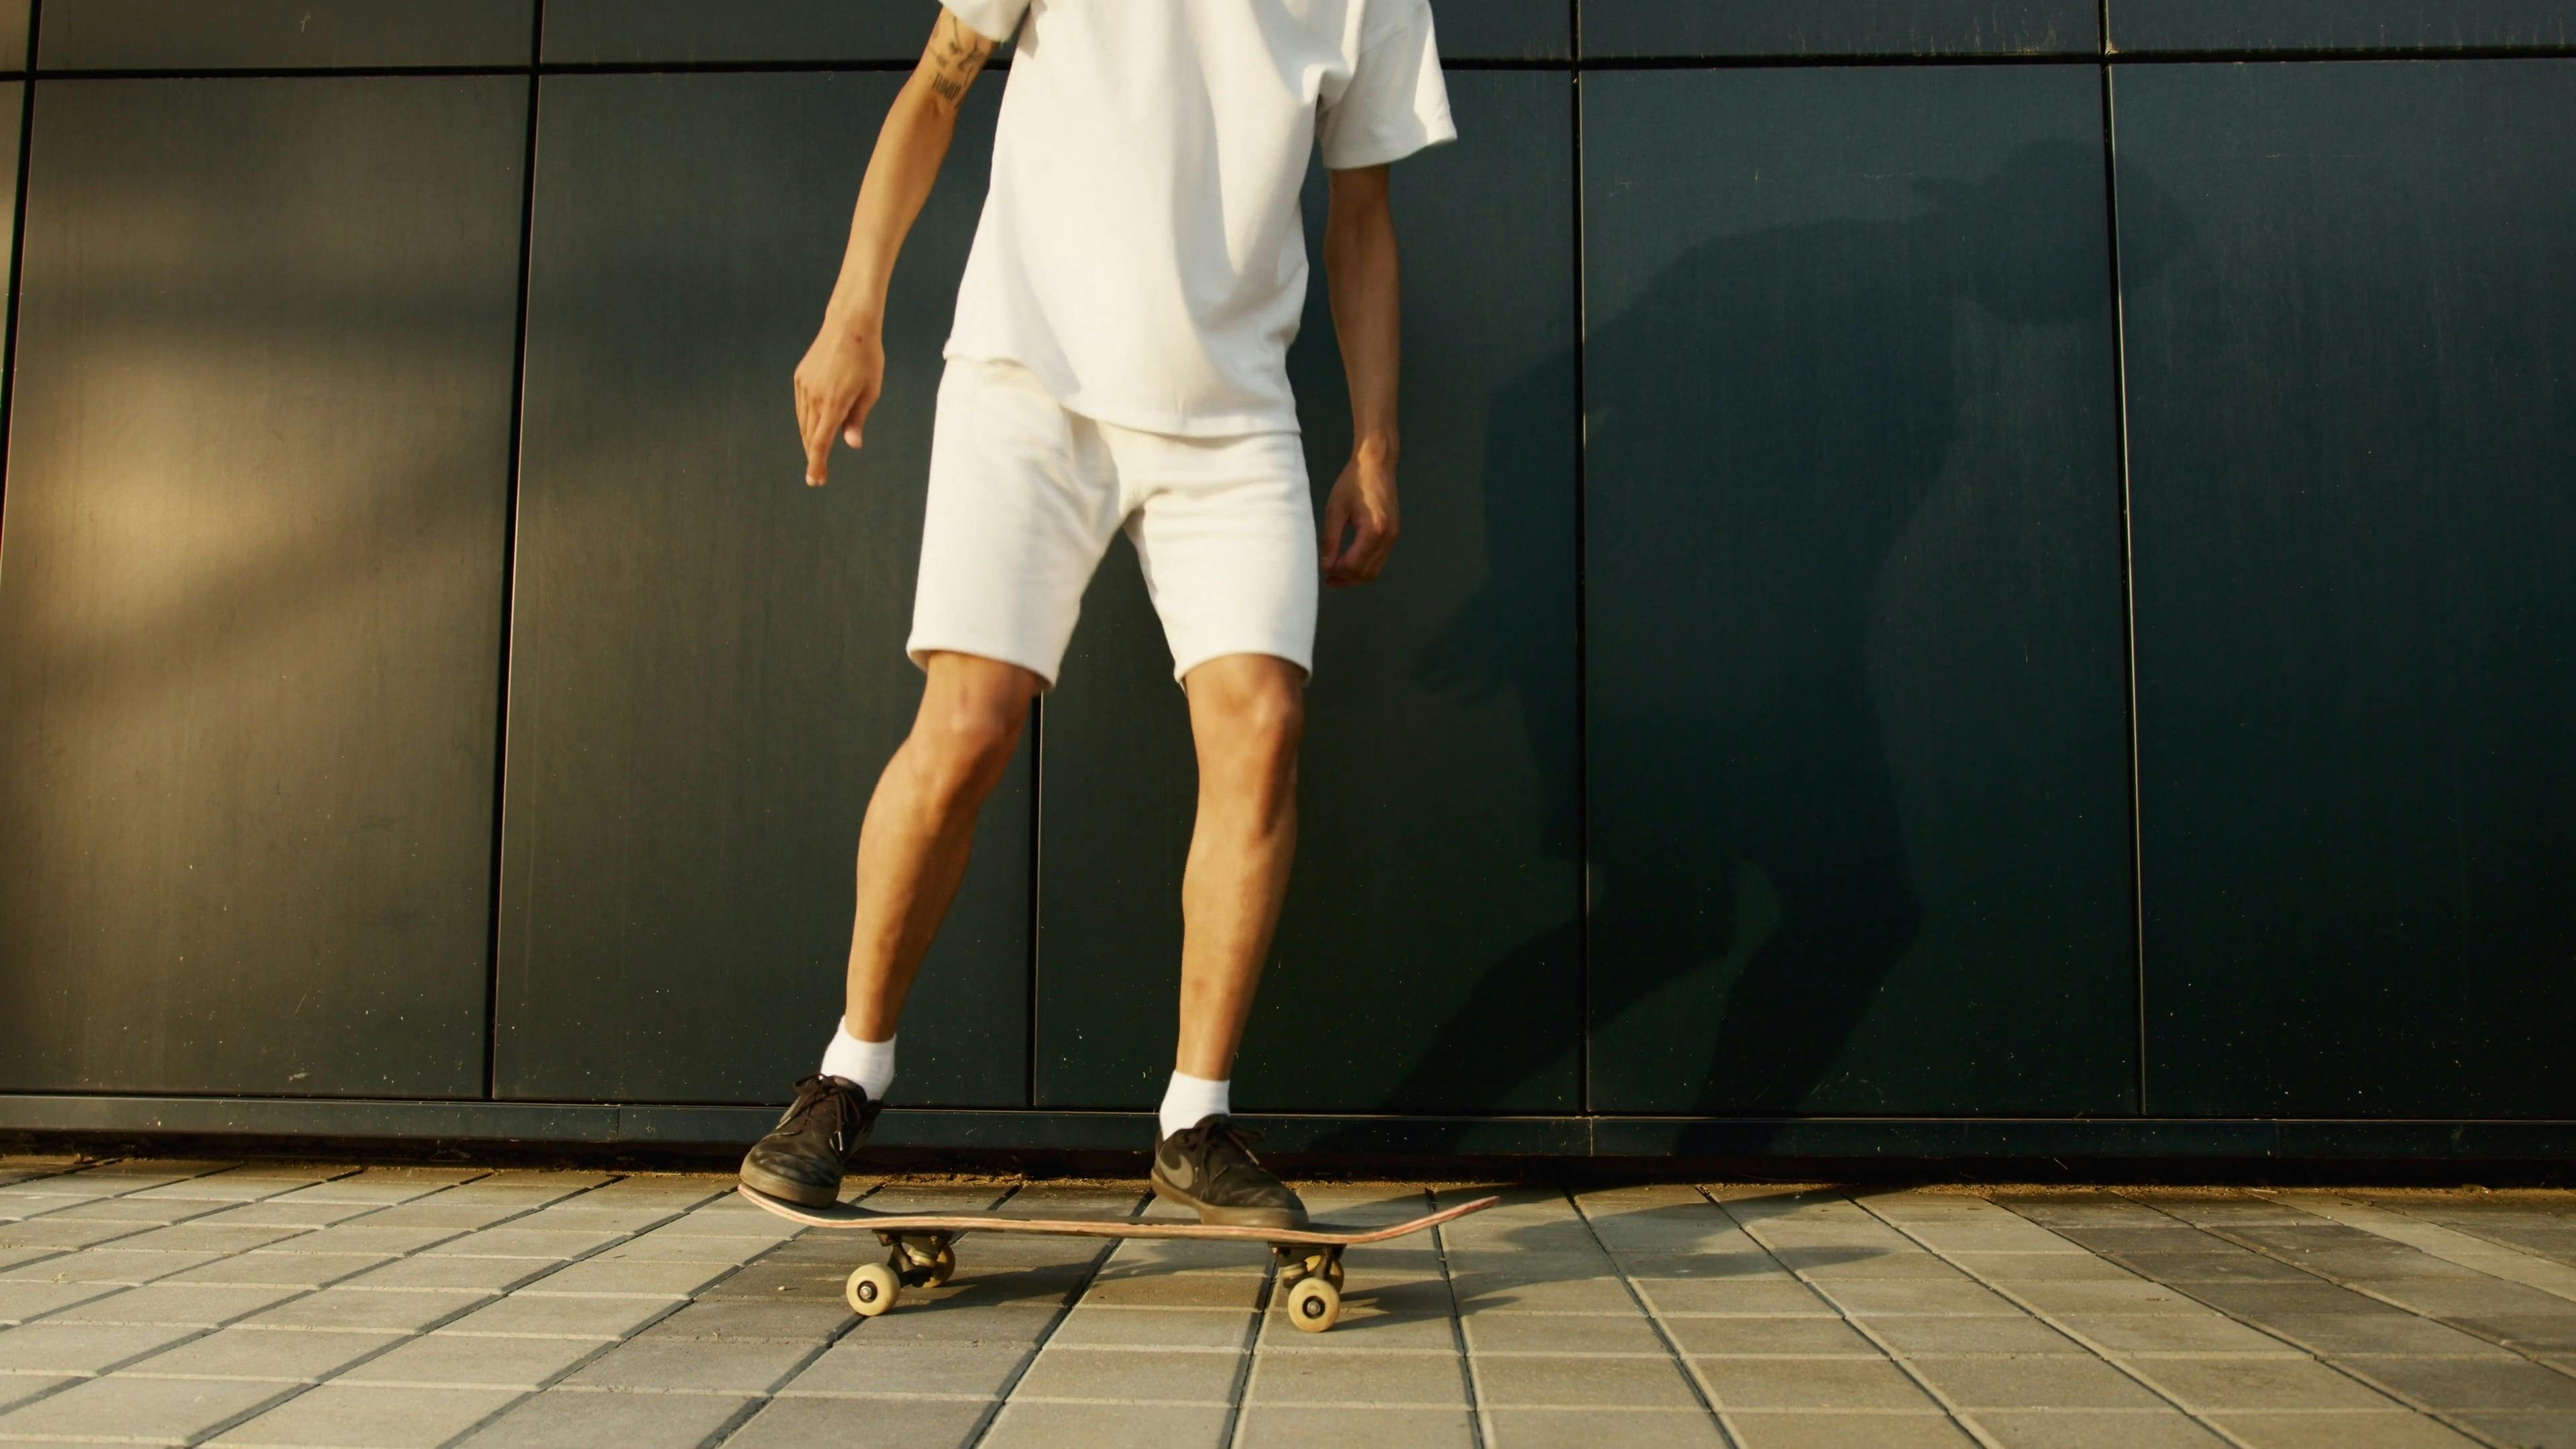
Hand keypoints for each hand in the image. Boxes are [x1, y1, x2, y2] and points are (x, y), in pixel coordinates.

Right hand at [793, 316, 885, 485]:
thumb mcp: (870, 392)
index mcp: (834, 403)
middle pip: (810, 435)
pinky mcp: (800, 377)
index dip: (817, 464)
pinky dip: (807, 419)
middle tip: (819, 475)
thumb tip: (851, 445)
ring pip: (804, 421)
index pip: (820, 442)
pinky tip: (814, 425)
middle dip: (814, 456)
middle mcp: (814, 396)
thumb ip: (857, 420)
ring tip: (817, 453)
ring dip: (809, 439)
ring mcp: (804, 386)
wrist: (849, 325)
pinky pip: (801, 406)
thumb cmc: (867, 359)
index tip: (815, 480)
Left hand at [1318, 444, 1399, 586]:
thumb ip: (1330, 539)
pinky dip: (1364, 566)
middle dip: (1346, 580)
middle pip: (1367, 573)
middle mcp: (1387, 537)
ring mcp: (1393, 536)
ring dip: (1356, 576)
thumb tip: (1326, 566)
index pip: (1353, 564)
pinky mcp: (1394, 533)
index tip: (1322, 570)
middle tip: (1328, 580)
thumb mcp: (1335, 509)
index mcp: (1373, 530)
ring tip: (1336, 575)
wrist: (1377, 463)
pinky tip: (1349, 563)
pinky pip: (1379, 559)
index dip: (1336, 571)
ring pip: (1375, 570)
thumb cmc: (1353, 481)